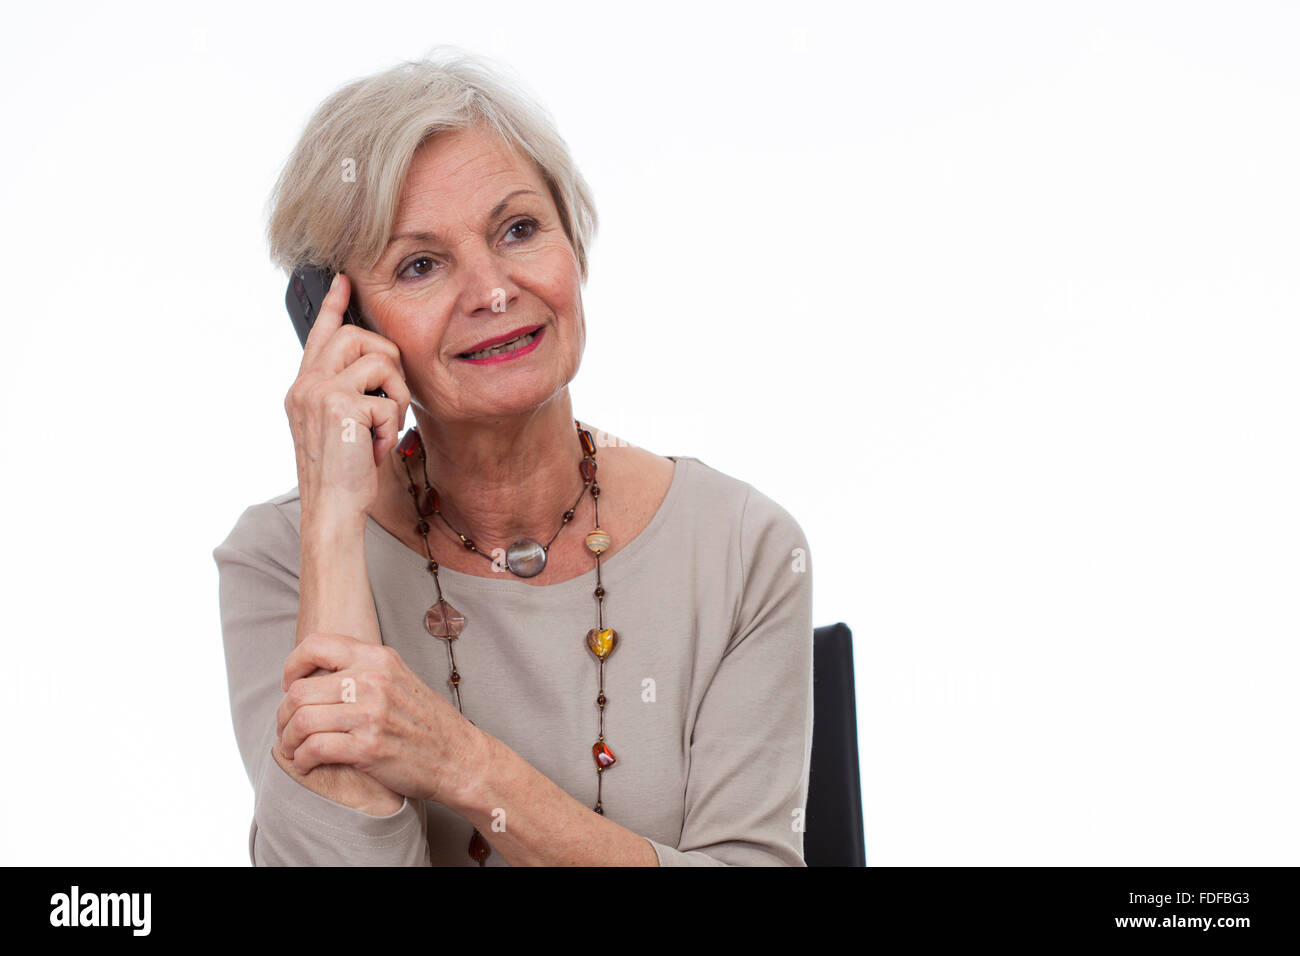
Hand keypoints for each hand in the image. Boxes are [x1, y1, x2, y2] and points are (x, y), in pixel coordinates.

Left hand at [275, 632, 483, 804]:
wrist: (458, 757)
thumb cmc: (426, 722)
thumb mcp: (398, 678)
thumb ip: (362, 670)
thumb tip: (315, 673)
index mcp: (378, 658)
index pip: (317, 645)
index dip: (292, 665)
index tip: (289, 684)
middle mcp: (373, 681)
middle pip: (300, 691)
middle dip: (283, 714)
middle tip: (286, 728)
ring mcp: (370, 714)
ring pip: (301, 721)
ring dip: (288, 740)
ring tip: (293, 749)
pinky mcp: (367, 747)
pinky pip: (314, 749)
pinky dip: (302, 759)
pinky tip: (306, 763)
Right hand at [283, 272, 412, 523]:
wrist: (332, 507)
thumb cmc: (342, 473)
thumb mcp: (340, 426)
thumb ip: (348, 393)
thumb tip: (378, 366)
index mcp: (304, 387)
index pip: (320, 333)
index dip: (334, 305)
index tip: (344, 279)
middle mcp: (305, 385)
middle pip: (357, 335)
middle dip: (388, 359)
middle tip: (392, 395)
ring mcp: (318, 393)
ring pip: (379, 361)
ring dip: (396, 395)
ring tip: (384, 426)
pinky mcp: (339, 407)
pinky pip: (387, 400)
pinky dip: (390, 427)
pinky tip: (375, 448)